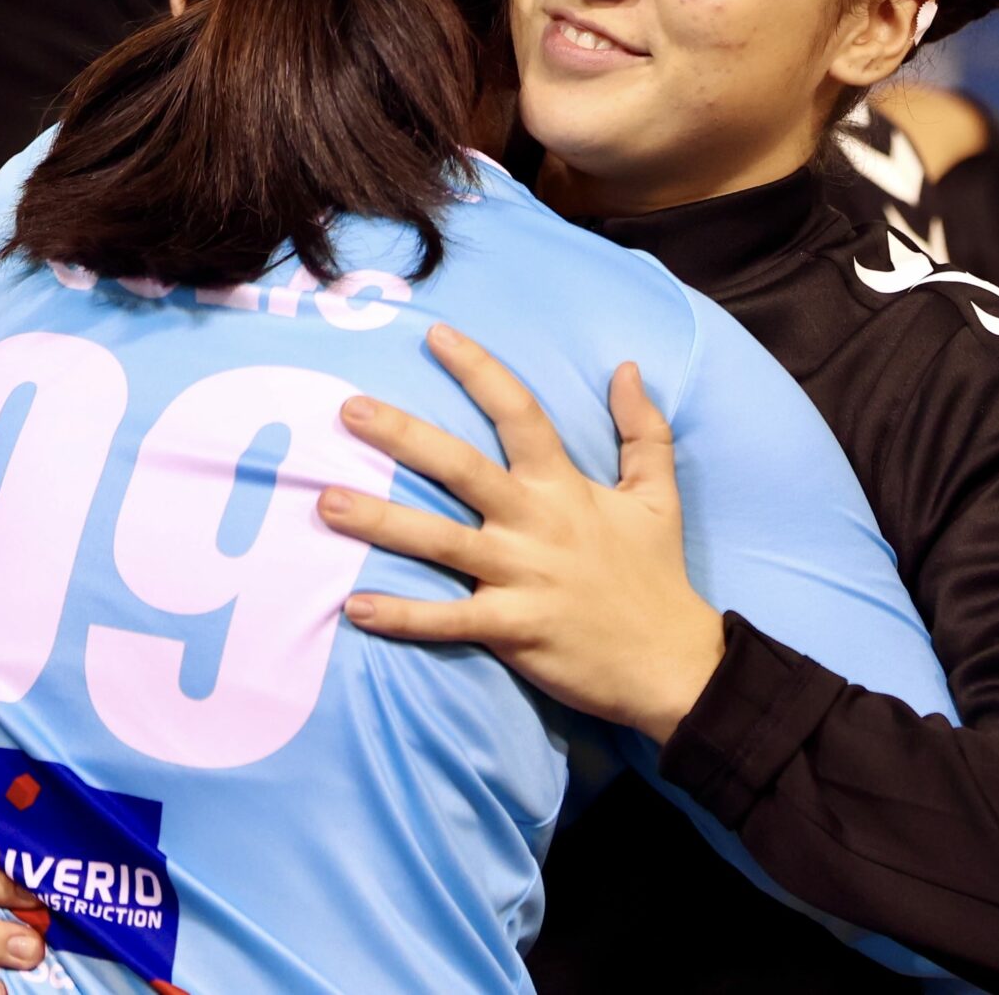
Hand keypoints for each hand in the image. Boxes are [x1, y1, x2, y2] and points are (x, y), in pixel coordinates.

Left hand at [320, 322, 725, 744]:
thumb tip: (628, 368)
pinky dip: (403, 617)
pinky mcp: (513, 629)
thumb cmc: (656, 574)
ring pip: (440, 541)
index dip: (479, 370)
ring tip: (325, 503)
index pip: (519, 412)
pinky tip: (355, 608)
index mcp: (564, 485)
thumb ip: (643, 430)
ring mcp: (522, 576)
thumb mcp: (657, 494)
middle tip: (349, 410)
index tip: (435, 336)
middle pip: (461, 468)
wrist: (673, 662)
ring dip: (381, 522)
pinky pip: (448, 620)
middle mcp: (536, 522)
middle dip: (403, 436)